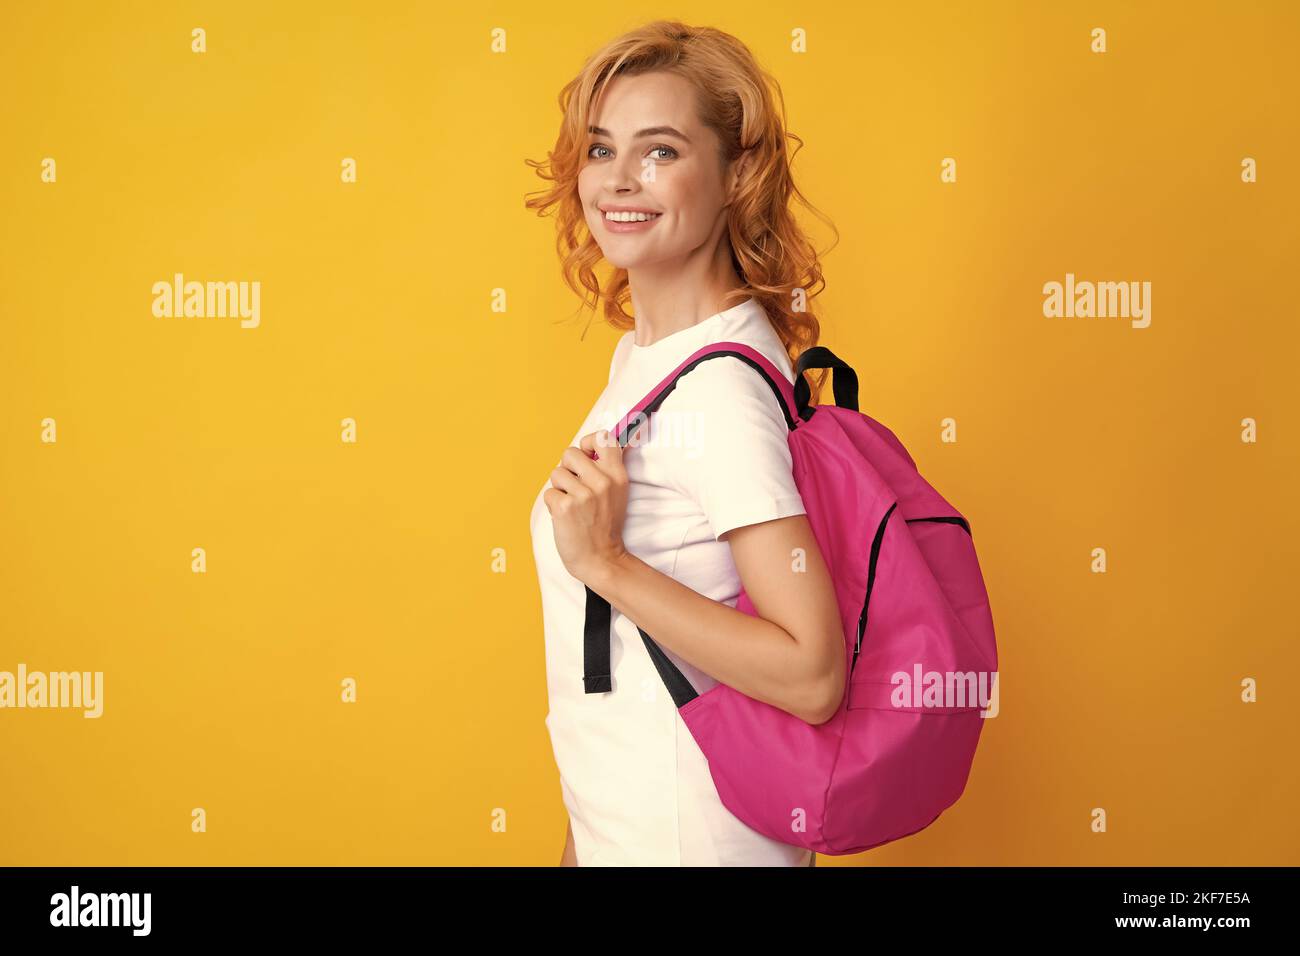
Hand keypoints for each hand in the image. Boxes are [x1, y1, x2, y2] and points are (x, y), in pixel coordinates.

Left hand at [543, 429, 629, 584]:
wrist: (601, 559)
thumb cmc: (605, 525)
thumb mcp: (617, 493)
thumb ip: (606, 469)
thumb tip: (590, 445)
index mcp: (617, 475)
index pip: (602, 438)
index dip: (588, 442)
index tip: (586, 455)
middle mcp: (602, 481)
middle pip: (569, 453)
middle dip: (567, 468)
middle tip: (574, 487)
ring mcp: (583, 495)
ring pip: (556, 473)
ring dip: (559, 489)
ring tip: (572, 505)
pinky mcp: (565, 507)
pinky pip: (548, 493)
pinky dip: (552, 504)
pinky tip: (565, 517)